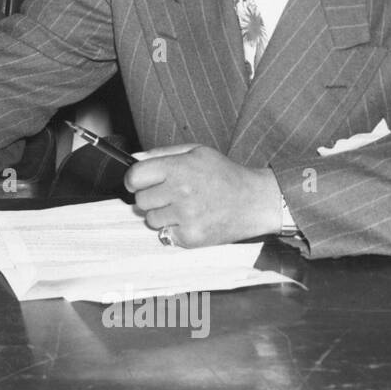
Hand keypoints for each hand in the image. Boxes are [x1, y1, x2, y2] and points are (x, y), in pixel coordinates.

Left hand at [124, 145, 281, 246]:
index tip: (139, 183)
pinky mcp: (191, 236)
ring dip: (162, 215)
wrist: (256, 201)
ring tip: (183, 208)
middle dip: (151, 197)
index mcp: (179, 168)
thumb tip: (136, 159)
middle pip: (140, 200)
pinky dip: (175, 230)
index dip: (134, 180)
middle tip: (169, 195)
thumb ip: (164, 153)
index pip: (135, 176)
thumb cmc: (226, 175)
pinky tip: (191, 220)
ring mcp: (186, 216)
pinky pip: (165, 235)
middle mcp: (180, 192)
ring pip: (151, 219)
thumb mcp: (197, 152)